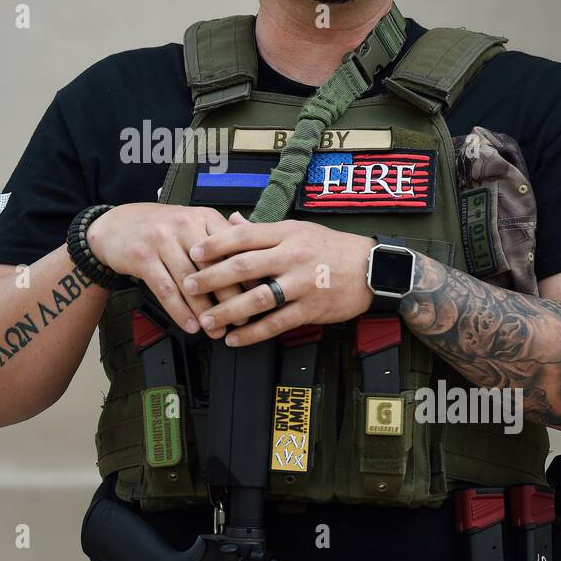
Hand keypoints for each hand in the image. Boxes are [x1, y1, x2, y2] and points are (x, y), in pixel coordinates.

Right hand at [86, 203, 253, 333]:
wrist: (114, 225)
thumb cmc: (159, 228)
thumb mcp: (192, 222)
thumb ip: (221, 236)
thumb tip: (254, 254)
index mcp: (203, 216)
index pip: (232, 247)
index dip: (248, 273)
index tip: (259, 296)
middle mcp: (184, 224)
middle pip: (214, 266)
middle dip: (230, 297)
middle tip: (243, 319)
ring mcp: (161, 240)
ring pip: (190, 281)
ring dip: (206, 310)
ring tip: (218, 329)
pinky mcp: (143, 257)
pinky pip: (165, 290)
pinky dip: (180, 311)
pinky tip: (191, 326)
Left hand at [182, 212, 377, 344]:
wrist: (373, 269)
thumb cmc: (331, 248)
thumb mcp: (298, 229)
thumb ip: (263, 229)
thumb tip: (231, 220)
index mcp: (286, 233)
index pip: (244, 236)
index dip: (215, 244)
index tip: (193, 253)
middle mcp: (292, 256)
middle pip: (244, 266)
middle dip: (211, 278)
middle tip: (188, 286)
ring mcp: (302, 284)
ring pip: (257, 299)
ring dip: (227, 311)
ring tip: (206, 320)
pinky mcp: (311, 309)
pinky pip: (276, 323)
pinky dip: (253, 333)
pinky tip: (234, 339)